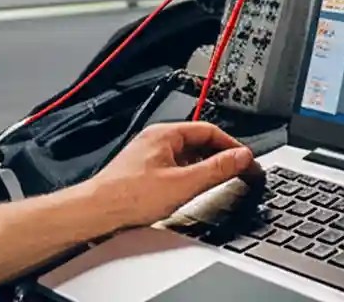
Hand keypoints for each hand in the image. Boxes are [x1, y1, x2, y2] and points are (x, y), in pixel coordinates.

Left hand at [87, 122, 258, 228]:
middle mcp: (156, 139)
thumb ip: (216, 169)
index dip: (232, 146)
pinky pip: (175, 167)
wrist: (98, 212)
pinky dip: (190, 175)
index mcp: (166, 134)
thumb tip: (241, 158)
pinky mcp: (144, 171)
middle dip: (220, 156)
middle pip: (199, 142)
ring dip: (205, 167)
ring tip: (219, 181)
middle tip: (237, 171)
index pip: (209, 130)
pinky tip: (193, 190)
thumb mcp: (184, 183)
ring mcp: (149, 154)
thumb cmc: (129, 196)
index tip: (245, 160)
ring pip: (187, 155)